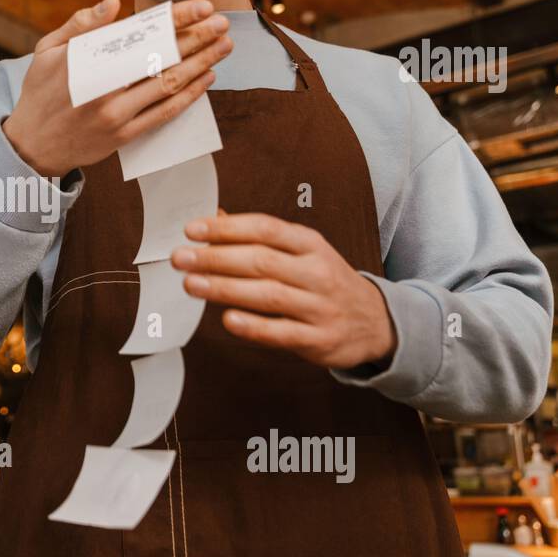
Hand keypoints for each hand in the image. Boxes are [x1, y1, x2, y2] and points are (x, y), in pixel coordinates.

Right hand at [2, 0, 233, 177]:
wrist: (32, 146)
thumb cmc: (41, 91)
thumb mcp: (47, 51)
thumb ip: (80, 25)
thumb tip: (113, 3)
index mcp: (85, 60)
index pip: (140, 33)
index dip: (176, 19)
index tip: (202, 7)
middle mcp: (103, 87)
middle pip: (161, 57)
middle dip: (198, 38)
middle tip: (223, 24)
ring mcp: (115, 114)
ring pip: (168, 85)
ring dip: (201, 64)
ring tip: (223, 47)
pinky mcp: (123, 136)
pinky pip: (163, 114)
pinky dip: (188, 95)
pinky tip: (206, 78)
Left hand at [169, 210, 397, 369]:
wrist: (376, 322)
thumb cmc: (325, 281)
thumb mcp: (303, 251)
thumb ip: (261, 237)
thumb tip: (215, 217)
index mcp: (310, 244)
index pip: (265, 229)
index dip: (227, 228)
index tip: (193, 229)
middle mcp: (316, 272)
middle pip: (261, 261)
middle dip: (216, 258)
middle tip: (181, 258)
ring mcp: (319, 307)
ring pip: (268, 295)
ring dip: (225, 289)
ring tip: (191, 284)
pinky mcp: (318, 339)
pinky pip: (282, 332)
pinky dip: (254, 326)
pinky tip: (227, 319)